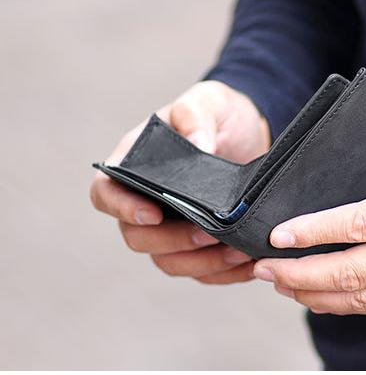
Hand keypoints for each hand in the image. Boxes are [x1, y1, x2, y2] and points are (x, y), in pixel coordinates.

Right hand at [90, 81, 270, 283]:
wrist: (249, 131)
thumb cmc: (216, 112)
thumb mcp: (206, 102)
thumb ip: (195, 117)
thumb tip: (197, 146)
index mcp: (133, 167)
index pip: (106, 194)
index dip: (121, 209)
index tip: (151, 214)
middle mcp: (145, 202)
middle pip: (138, 238)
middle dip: (173, 241)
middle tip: (208, 233)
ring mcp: (171, 227)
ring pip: (170, 262)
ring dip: (202, 263)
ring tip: (236, 251)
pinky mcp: (200, 245)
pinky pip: (203, 270)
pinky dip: (224, 272)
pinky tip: (248, 264)